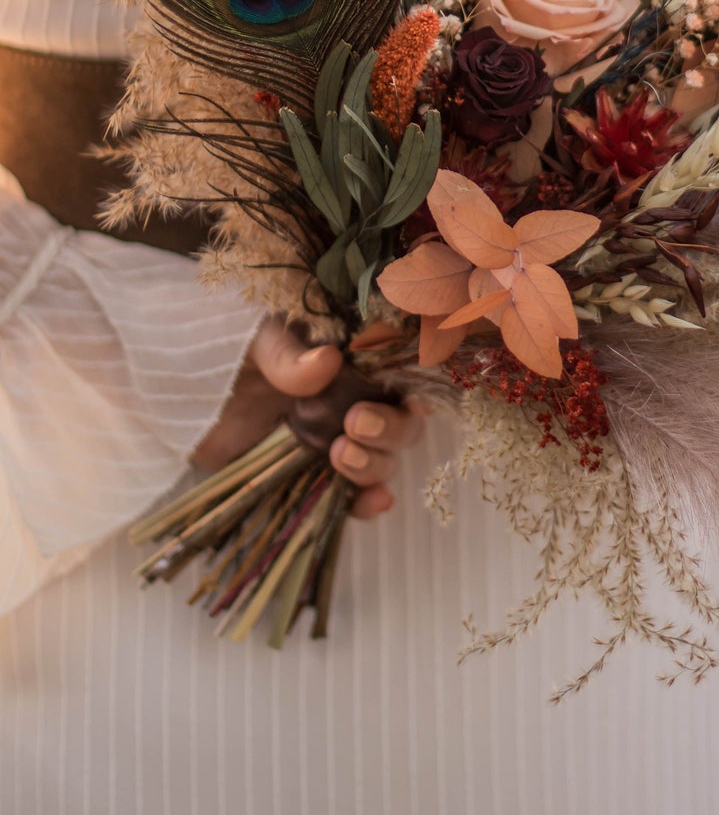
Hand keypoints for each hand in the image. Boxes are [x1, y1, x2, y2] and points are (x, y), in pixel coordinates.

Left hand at [193, 317, 428, 517]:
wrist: (174, 396)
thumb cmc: (220, 354)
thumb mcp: (253, 342)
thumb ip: (286, 355)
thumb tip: (327, 362)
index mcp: (346, 357)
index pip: (401, 371)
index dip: (417, 386)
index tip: (411, 398)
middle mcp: (350, 399)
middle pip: (402, 421)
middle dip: (391, 429)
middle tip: (356, 424)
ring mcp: (332, 439)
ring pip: (382, 459)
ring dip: (376, 464)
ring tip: (339, 456)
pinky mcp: (308, 475)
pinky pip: (349, 494)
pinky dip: (365, 502)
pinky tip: (371, 503)